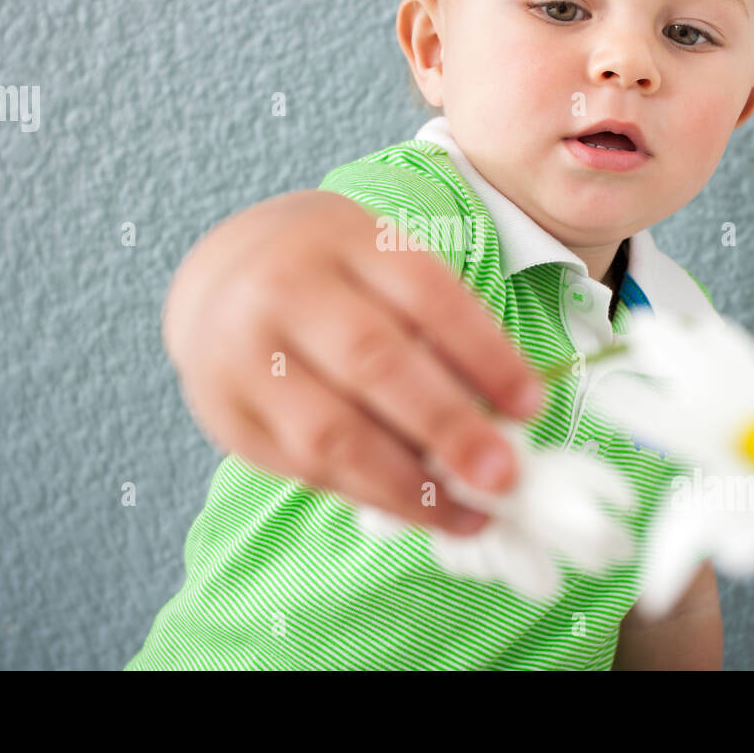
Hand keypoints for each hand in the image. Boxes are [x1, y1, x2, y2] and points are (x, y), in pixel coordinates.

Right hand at [162, 189, 546, 535]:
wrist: (221, 280)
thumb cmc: (333, 277)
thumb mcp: (382, 266)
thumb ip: (437, 327)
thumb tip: (505, 420)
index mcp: (344, 239)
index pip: (425, 295)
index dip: (485, 355)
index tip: (532, 407)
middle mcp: (286, 290)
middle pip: (375, 362)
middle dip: (449, 426)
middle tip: (505, 476)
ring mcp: (246, 355)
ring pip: (334, 432)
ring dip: (410, 485)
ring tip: (467, 513)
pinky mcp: (227, 416)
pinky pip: (306, 468)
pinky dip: (369, 495)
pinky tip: (415, 507)